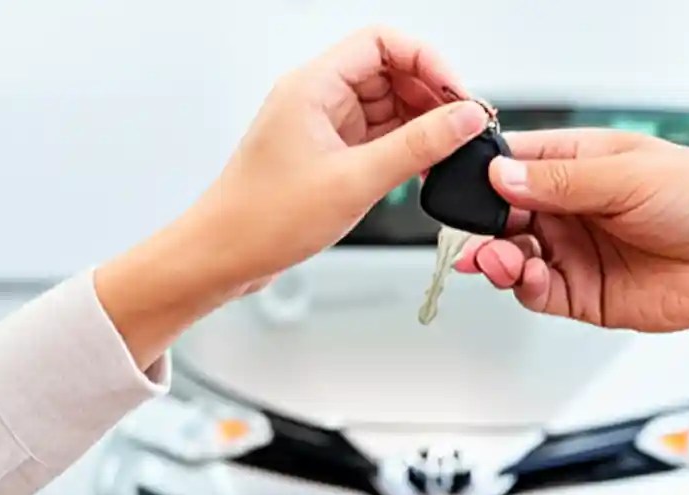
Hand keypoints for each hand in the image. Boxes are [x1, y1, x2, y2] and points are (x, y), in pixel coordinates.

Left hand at [96, 26, 488, 365]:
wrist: (223, 257)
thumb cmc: (264, 218)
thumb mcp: (356, 180)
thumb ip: (418, 146)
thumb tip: (464, 119)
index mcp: (313, 86)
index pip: (382, 43)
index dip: (427, 62)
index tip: (457, 96)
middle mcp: (318, 98)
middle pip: (390, 72)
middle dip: (431, 96)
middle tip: (463, 128)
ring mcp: (324, 127)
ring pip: (388, 106)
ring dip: (421, 126)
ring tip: (447, 154)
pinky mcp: (329, 155)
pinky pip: (378, 137)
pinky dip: (405, 149)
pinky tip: (424, 170)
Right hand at [454, 130, 688, 355]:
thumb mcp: (628, 175)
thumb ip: (562, 181)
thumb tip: (503, 175)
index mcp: (581, 164)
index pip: (517, 163)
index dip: (487, 173)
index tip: (467, 184)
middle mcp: (574, 208)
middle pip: (506, 213)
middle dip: (484, 222)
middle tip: (475, 230)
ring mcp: (577, 252)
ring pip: (515, 255)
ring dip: (496, 256)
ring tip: (495, 257)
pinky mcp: (586, 294)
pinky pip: (538, 292)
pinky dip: (521, 285)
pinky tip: (521, 276)